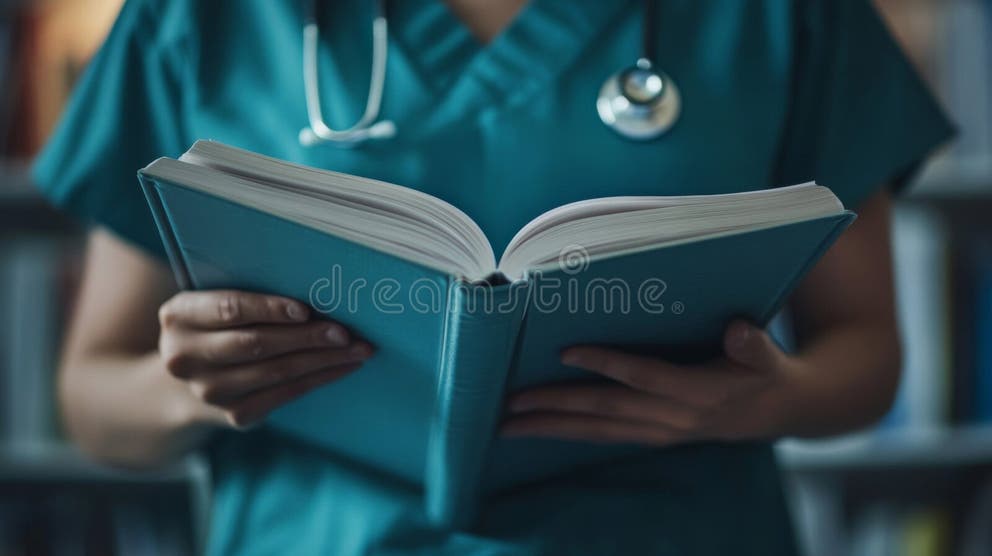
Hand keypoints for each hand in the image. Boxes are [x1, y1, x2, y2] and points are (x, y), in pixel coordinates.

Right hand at [157, 290, 372, 428]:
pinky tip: (344, 366)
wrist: (193, 377)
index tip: (306, 310)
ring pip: (276, 372)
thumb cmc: (219, 325)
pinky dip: (320, 378)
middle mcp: (185, 356)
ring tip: (357, 349)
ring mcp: (208, 390)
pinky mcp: (234, 414)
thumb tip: (317, 286)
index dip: (269, 309)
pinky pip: (286, 394)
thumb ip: (250, 294)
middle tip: (345, 331)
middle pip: (255, 344)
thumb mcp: (216, 304)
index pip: (228, 310)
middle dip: (306, 337)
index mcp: (179, 316)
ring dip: (323, 360)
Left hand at [501, 321, 799, 445]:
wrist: (779, 411)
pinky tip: (539, 427)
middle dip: (556, 407)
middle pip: (606, 411)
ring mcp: (660, 431)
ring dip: (552, 427)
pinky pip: (604, 436)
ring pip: (598, 430)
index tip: (566, 350)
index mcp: (698, 394)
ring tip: (508, 424)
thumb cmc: (767, 372)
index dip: (607, 364)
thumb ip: (755, 346)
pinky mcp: (652, 435)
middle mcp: (673, 418)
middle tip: (510, 404)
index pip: (644, 378)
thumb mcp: (769, 356)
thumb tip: (740, 332)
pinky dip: (569, 432)